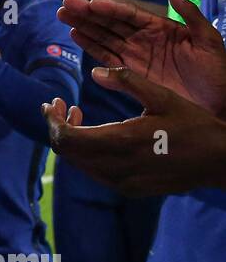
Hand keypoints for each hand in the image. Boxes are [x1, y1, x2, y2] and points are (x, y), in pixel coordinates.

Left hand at [43, 74, 225, 195]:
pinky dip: (86, 152)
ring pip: (79, 163)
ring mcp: (122, 182)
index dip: (52, 121)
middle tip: (60, 105)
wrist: (219, 161)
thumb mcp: (163, 96)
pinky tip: (96, 134)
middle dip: (57, 127)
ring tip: (77, 114)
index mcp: (122, 142)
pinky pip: (94, 171)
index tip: (52, 103)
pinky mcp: (129, 189)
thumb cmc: (193, 124)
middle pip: (67, 152)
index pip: (67, 138)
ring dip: (72, 139)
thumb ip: (127, 81)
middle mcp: (117, 168)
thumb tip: (94, 72)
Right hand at [57, 0, 225, 117]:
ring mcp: (137, 58)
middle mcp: (145, 40)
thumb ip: (191, 14)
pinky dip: (91, 48)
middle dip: (87, 14)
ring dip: (84, 27)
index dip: (110, 9)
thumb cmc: (218, 73)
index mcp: (162, 28)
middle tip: (65, 4)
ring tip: (63, 16)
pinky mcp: (132, 76)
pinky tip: (77, 37)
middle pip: (111, 24)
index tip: (90, 3)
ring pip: (104, 39)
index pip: (130, 15)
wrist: (218, 106)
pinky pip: (108, 59)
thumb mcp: (209, 40)